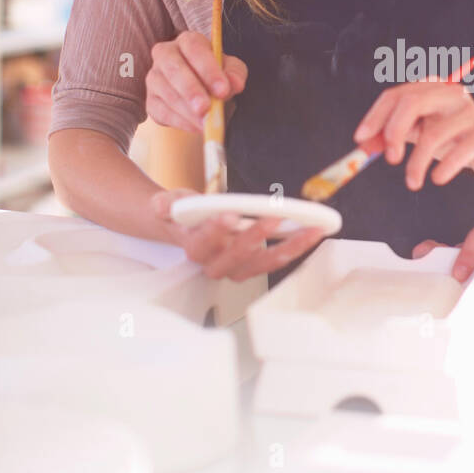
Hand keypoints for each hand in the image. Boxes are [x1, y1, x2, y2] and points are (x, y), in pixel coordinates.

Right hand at [146, 31, 247, 132]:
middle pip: (174, 69)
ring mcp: (155, 78)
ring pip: (167, 92)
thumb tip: (235, 84)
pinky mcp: (151, 100)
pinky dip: (181, 122)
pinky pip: (162, 112)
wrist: (201, 93)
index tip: (222, 89)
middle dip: (191, 90)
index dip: (208, 69)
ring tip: (206, 122)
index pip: (194, 48)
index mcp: (188, 41)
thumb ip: (234, 74)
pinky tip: (197, 127)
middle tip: (206, 108)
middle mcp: (166, 55)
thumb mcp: (231, 70)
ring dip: (187, 110)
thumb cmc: (216, 75)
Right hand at [151, 188, 324, 283]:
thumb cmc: (186, 216)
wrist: (189, 230)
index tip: (229, 214)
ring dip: (290, 247)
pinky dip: (296, 247)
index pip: (203, 243)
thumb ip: (166, 204)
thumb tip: (160, 205)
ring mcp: (237, 268)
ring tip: (311, 230)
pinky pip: (276, 260)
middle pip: (236, 256)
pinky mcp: (255, 266)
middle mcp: (216, 264)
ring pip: (264, 262)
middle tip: (274, 218)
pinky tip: (313, 233)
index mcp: (194, 248)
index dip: (216, 231)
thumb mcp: (170, 205)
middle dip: (256, 237)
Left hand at [354, 80, 473, 188]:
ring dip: (416, 163)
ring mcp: (470, 112)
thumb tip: (366, 142)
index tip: (361, 139)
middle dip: (394, 132)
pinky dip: (442, 170)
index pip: (396, 95)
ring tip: (413, 181)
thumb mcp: (422, 133)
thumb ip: (395, 134)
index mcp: (431, 88)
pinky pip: (455, 153)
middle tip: (389, 158)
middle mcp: (451, 93)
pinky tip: (438, 177)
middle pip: (412, 103)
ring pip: (432, 134)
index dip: (375, 117)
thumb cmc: (455, 141)